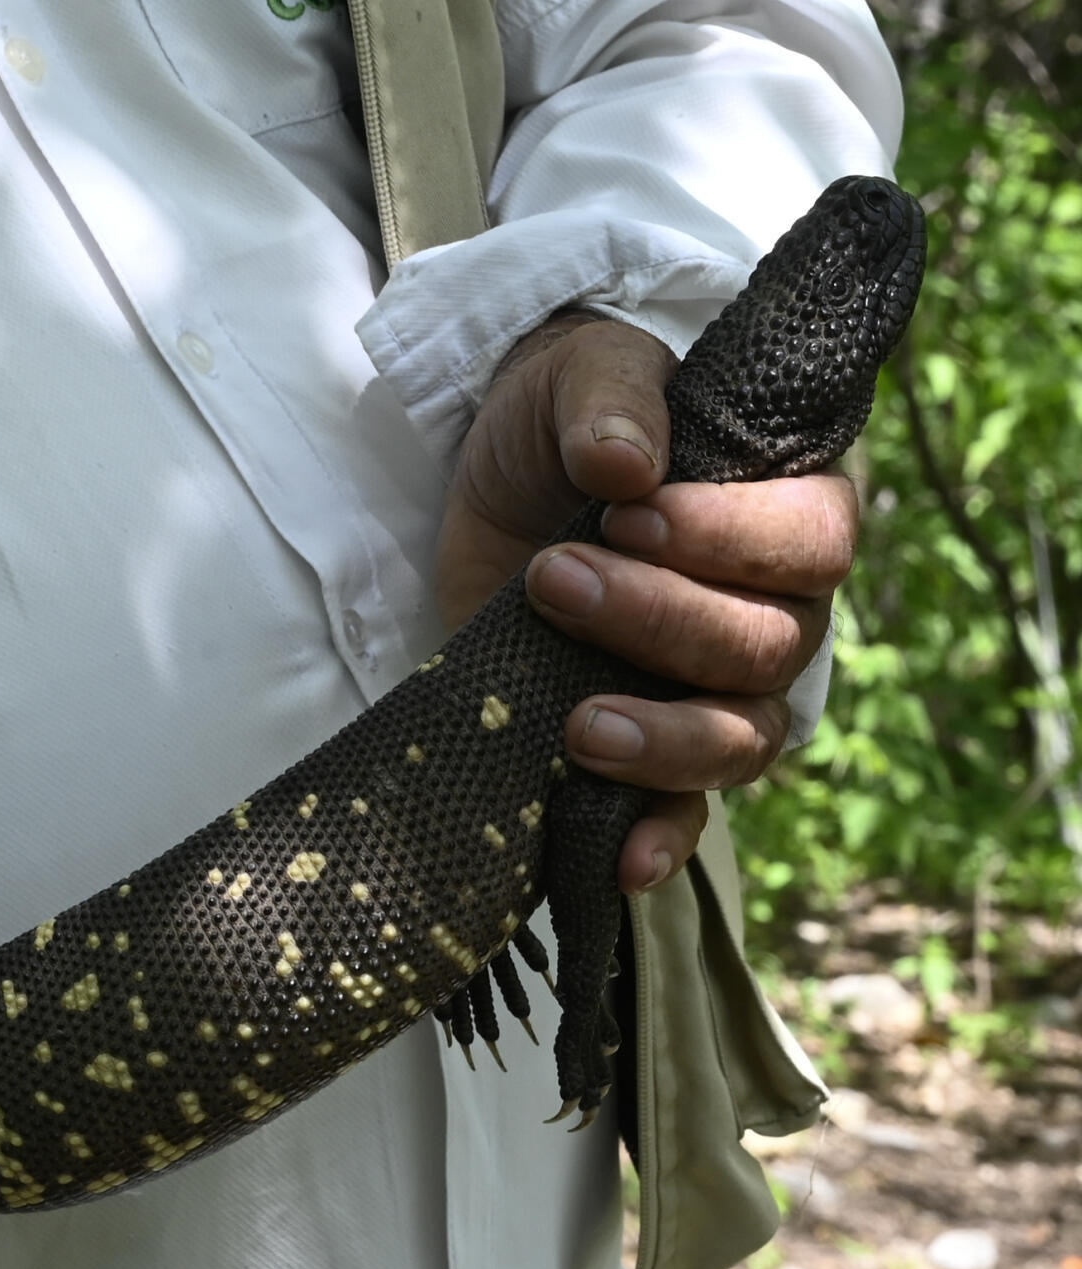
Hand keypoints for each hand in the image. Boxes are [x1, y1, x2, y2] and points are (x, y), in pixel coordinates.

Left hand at [437, 311, 856, 891]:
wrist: (487, 481)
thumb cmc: (557, 417)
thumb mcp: (573, 374)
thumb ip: (609, 399)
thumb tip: (626, 463)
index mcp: (784, 508)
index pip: (812, 541)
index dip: (727, 538)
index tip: (626, 511)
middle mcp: (771, 608)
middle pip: (768, 645)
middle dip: (659, 618)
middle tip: (553, 577)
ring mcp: (715, 688)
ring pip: (739, 738)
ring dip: (663, 737)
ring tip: (576, 722)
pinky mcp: (647, 745)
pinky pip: (687, 814)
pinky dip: (660, 841)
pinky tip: (619, 862)